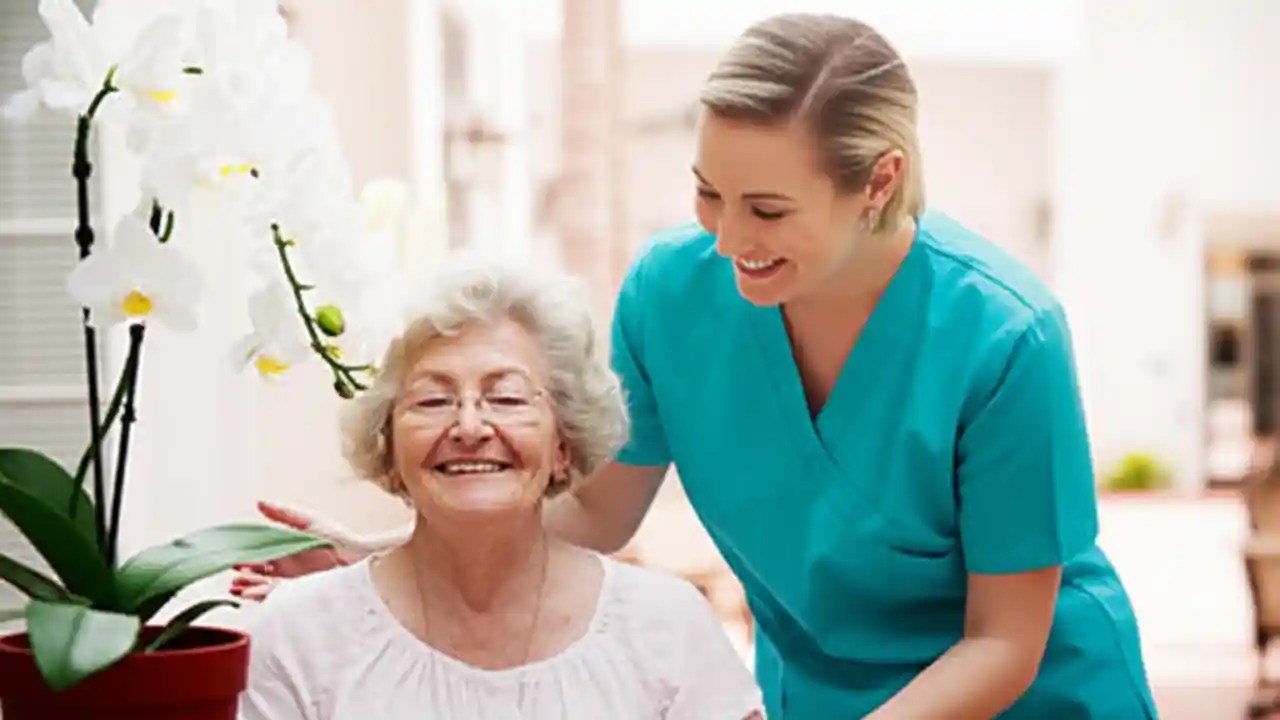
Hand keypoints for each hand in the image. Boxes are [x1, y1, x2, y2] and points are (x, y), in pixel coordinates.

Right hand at [230, 501, 365, 601]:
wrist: (357, 557)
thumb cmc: (335, 536)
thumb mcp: (307, 522)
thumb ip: (283, 514)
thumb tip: (259, 502)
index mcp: (284, 549)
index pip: (258, 555)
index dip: (244, 557)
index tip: (233, 559)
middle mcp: (284, 566)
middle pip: (257, 572)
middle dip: (243, 574)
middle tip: (232, 574)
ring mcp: (290, 581)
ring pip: (262, 585)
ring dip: (248, 587)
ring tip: (237, 587)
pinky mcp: (297, 593)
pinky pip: (274, 596)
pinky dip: (260, 596)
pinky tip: (251, 596)